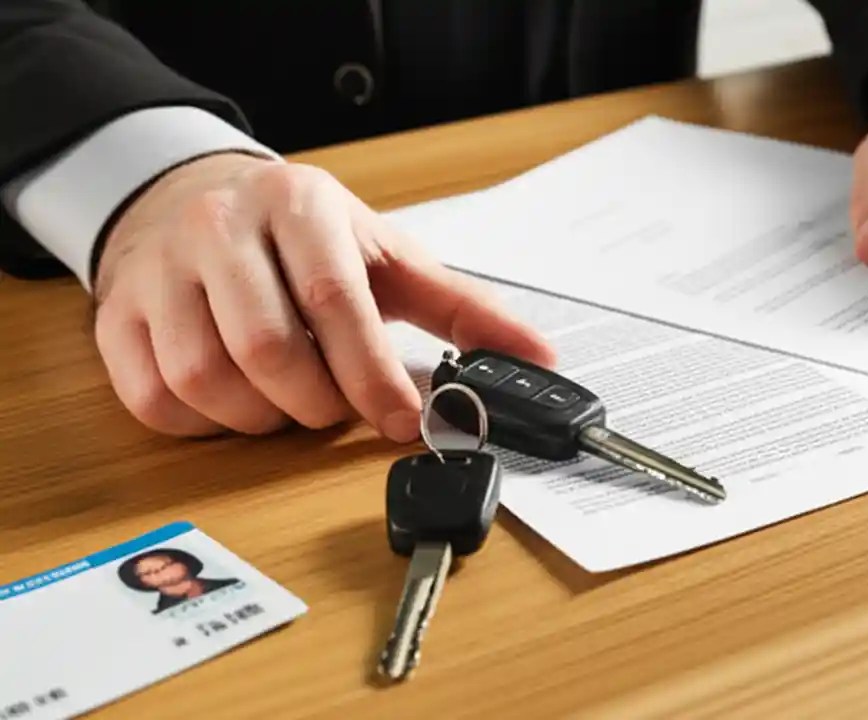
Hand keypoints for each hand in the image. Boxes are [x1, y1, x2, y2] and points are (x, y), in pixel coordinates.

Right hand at [94, 153, 554, 439]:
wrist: (196, 197)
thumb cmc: (303, 235)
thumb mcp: (388, 256)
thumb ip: (463, 308)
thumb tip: (539, 357)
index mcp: (298, 204)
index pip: (335, 300)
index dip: (371, 375)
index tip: (402, 421)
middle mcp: (218, 228)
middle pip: (267, 348)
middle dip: (317, 402)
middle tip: (338, 407)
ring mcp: (157, 271)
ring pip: (206, 380)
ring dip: (261, 418)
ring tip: (290, 400)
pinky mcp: (114, 315)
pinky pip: (155, 399)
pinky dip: (205, 424)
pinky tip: (238, 403)